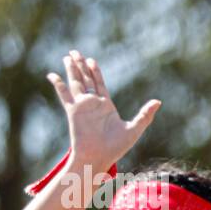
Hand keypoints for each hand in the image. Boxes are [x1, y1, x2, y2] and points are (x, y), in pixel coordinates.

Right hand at [48, 50, 159, 175]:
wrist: (99, 158)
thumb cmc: (116, 148)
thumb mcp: (134, 129)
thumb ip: (145, 115)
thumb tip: (158, 101)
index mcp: (106, 106)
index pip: (99, 84)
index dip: (95, 71)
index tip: (91, 60)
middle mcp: (92, 104)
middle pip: (86, 80)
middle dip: (81, 65)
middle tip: (75, 52)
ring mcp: (82, 107)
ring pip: (76, 83)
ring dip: (72, 69)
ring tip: (68, 56)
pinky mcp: (73, 111)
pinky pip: (64, 95)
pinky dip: (58, 84)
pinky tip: (52, 75)